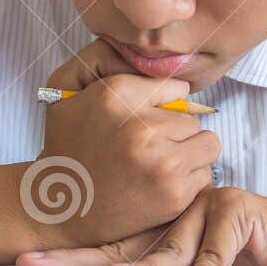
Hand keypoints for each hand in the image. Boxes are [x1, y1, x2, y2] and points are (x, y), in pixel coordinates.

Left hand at [17, 186, 266, 265]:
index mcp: (163, 230)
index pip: (110, 246)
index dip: (69, 257)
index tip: (25, 265)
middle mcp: (177, 213)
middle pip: (122, 241)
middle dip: (76, 258)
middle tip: (33, 264)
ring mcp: (206, 205)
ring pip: (166, 247)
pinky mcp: (237, 209)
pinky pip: (212, 249)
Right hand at [28, 39, 219, 246]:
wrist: (60, 208)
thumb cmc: (67, 146)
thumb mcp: (66, 89)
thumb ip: (102, 57)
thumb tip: (153, 59)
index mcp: (116, 95)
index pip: (177, 88)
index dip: (164, 105)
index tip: (146, 119)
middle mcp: (142, 128)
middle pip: (193, 117)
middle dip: (175, 130)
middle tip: (148, 146)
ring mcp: (162, 163)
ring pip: (206, 143)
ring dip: (188, 153)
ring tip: (158, 164)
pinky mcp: (174, 194)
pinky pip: (205, 174)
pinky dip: (188, 180)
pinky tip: (159, 184)